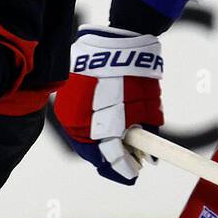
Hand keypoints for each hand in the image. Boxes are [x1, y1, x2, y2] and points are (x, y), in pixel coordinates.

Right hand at [52, 26, 163, 183]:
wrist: (117, 41)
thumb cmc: (136, 75)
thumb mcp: (147, 107)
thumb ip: (147, 136)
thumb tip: (151, 157)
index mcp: (98, 126)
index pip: (109, 158)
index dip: (123, 170)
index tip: (134, 175)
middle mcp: (76, 121)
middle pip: (91, 151)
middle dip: (109, 161)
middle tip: (126, 167)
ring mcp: (68, 108)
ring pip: (81, 136)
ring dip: (98, 145)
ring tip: (117, 150)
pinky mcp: (65, 96)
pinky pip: (76, 119)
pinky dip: (90, 128)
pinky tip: (104, 130)